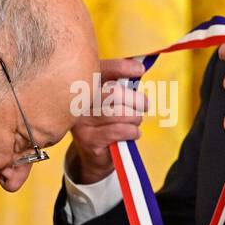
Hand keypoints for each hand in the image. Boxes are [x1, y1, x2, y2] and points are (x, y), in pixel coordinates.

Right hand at [67, 58, 149, 183]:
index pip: (103, 70)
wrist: (93, 156)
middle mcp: (79, 102)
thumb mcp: (112, 102)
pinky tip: (132, 134)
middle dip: (136, 100)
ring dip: (135, 119)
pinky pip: (120, 130)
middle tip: (144, 105)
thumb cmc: (106, 124)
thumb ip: (121, 85)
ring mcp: (82, 121)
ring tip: (134, 123)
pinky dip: (133, 132)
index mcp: (85, 87)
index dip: (123, 67)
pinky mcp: (88, 139)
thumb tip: (139, 68)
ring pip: (121, 114)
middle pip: (114, 93)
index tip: (140, 70)